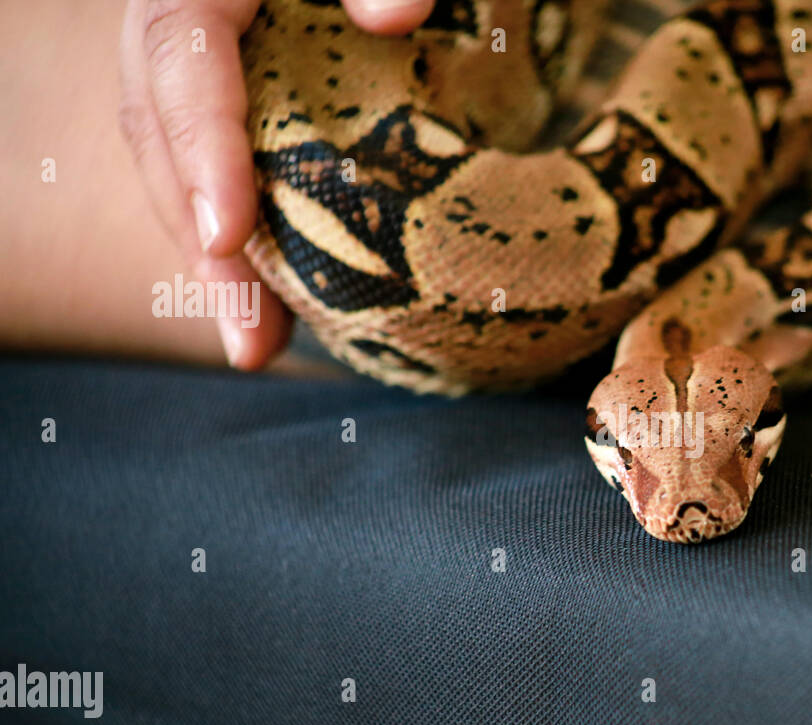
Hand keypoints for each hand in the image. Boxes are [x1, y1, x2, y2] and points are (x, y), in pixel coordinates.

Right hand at [117, 0, 433, 367]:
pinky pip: (218, 174)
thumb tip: (389, 15)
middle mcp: (191, 23)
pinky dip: (246, 243)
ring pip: (180, 167)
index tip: (229, 234)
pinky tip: (273, 311)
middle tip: (249, 339)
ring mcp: (210, 68)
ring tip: (258, 347)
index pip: (180, 53)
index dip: (199, 146)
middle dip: (202, 241)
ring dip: (219, 264)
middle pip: (164, 131)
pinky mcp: (240, 108)